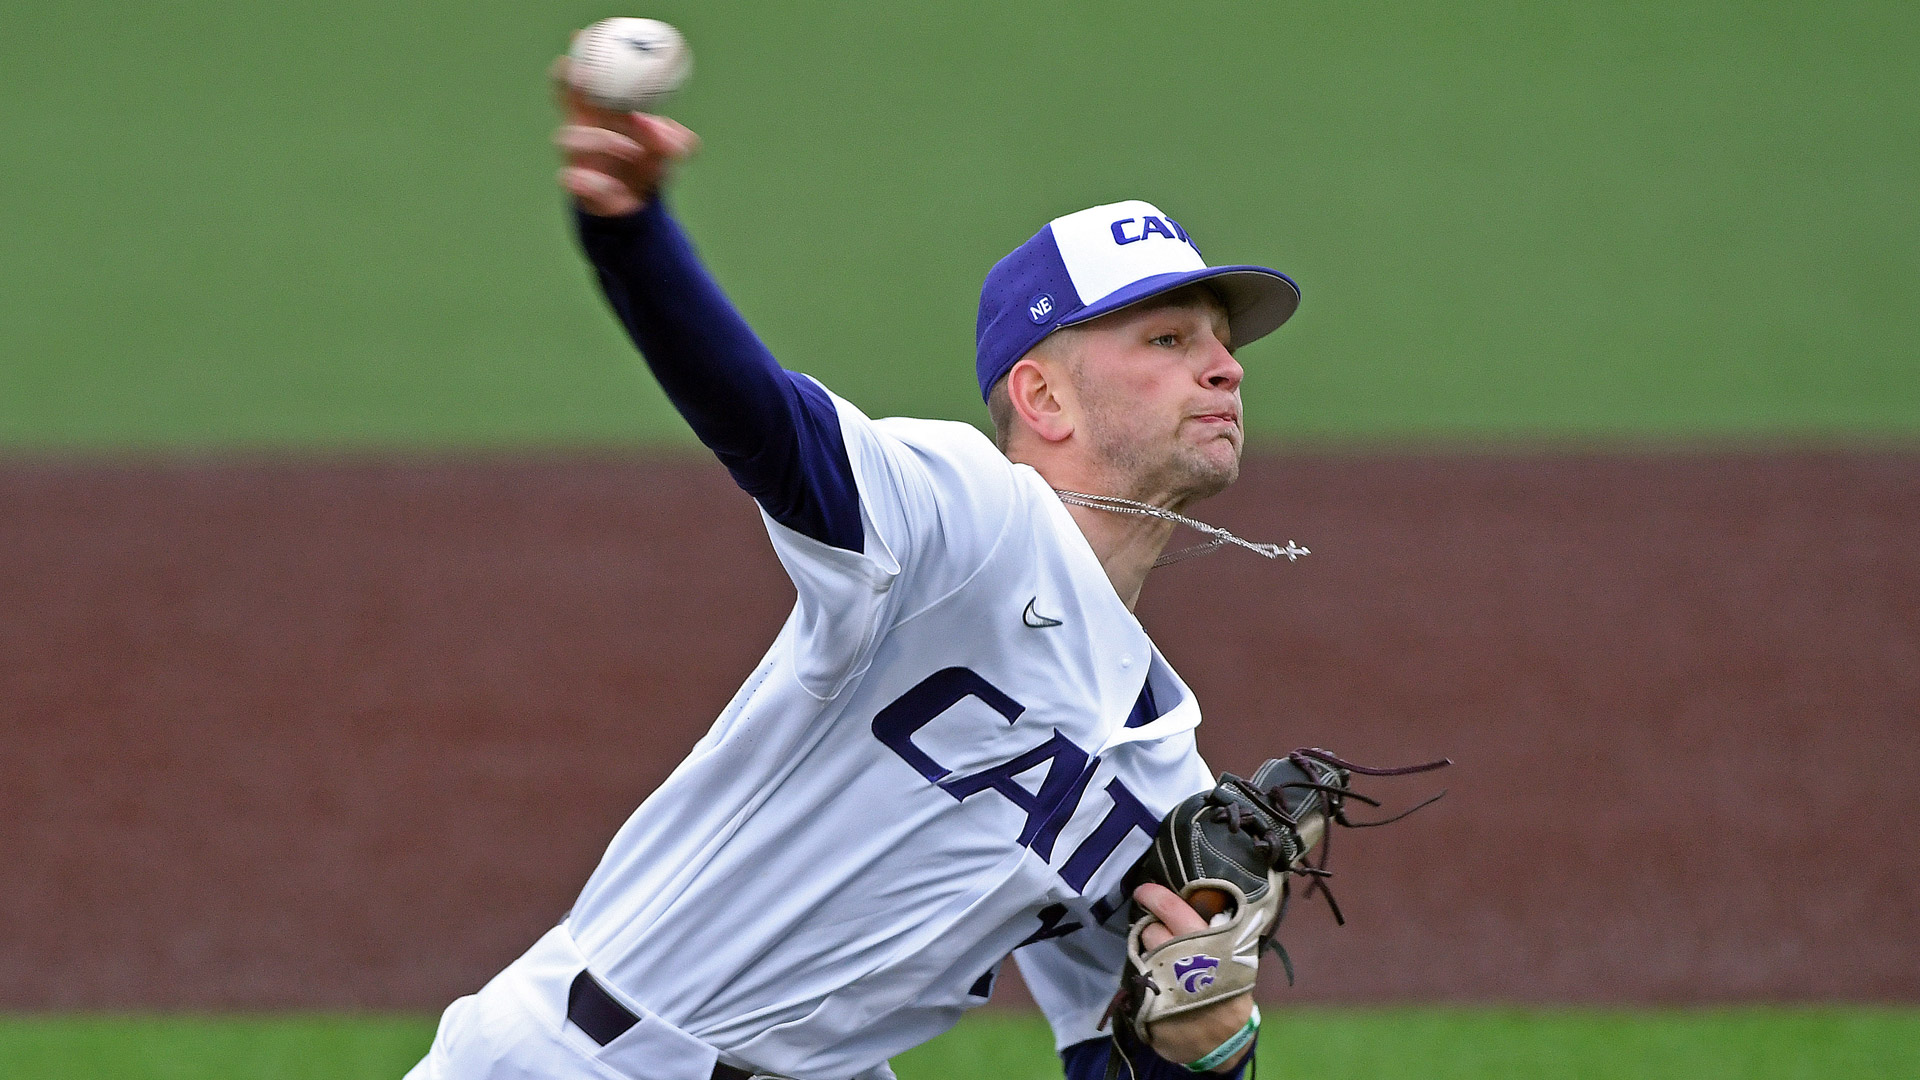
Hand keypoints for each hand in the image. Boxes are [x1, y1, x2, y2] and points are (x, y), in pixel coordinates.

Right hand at [550, 54, 699, 216]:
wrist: (637, 209)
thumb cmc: (647, 167)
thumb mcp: (670, 153)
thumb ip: (676, 142)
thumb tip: (678, 136)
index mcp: (603, 114)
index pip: (585, 80)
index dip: (579, 58)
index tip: (580, 38)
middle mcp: (584, 129)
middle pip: (564, 99)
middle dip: (569, 84)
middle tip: (585, 76)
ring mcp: (575, 155)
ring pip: (568, 137)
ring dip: (601, 139)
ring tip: (633, 150)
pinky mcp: (575, 184)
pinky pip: (572, 177)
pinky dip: (595, 181)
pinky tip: (615, 187)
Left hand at [1132, 883, 1255, 1071]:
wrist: (1222, 1042)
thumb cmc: (1229, 992)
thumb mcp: (1234, 958)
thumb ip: (1215, 932)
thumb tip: (1198, 904)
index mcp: (1205, 945)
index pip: (1173, 909)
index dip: (1155, 896)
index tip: (1144, 890)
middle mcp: (1178, 962)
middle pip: (1151, 931)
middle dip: (1154, 929)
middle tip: (1163, 936)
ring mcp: (1160, 985)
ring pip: (1142, 954)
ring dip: (1149, 954)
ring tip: (1164, 964)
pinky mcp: (1146, 1006)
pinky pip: (1137, 981)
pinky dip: (1145, 981)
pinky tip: (1159, 987)